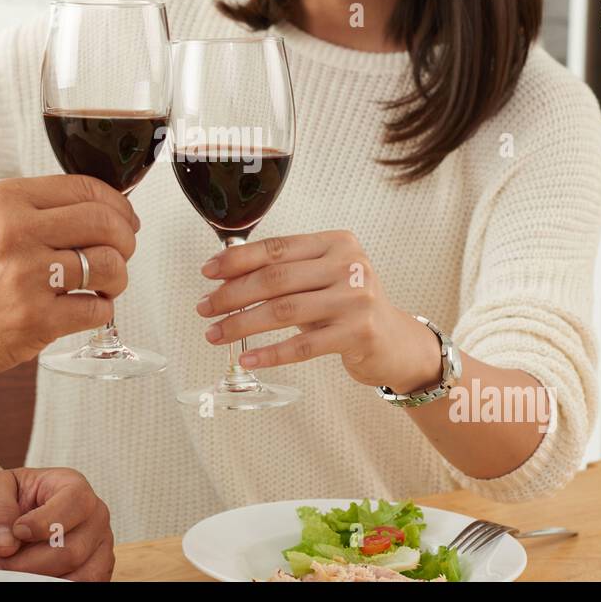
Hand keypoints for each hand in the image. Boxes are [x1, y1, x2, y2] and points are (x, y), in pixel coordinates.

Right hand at [0, 174, 139, 397]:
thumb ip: (30, 210)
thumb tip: (93, 208)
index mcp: (4, 201)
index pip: (86, 187)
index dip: (118, 204)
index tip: (125, 218)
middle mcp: (16, 233)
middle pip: (107, 224)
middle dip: (126, 239)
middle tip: (121, 251)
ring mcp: (27, 278)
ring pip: (111, 266)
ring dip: (117, 277)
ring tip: (102, 284)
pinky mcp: (35, 321)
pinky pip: (97, 310)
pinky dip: (100, 310)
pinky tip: (84, 308)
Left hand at [0, 467, 113, 580]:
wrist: (8, 520)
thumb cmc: (7, 499)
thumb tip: (5, 543)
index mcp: (72, 485)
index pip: (73, 503)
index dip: (43, 523)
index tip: (16, 532)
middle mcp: (94, 514)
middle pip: (70, 550)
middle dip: (27, 563)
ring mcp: (99, 545)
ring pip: (78, 576)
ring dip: (38, 579)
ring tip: (12, 571)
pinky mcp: (97, 569)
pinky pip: (85, 587)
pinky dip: (53, 585)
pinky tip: (33, 578)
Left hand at [196, 231, 442, 392]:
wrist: (395, 342)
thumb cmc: (348, 307)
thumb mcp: (322, 279)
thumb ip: (285, 272)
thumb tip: (224, 276)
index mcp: (337, 242)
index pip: (277, 248)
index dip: (238, 260)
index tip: (208, 272)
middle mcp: (349, 265)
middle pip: (276, 278)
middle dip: (232, 294)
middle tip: (205, 307)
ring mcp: (355, 299)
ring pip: (284, 311)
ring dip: (242, 324)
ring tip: (216, 334)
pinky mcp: (358, 333)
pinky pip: (303, 346)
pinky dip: (270, 353)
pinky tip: (248, 359)